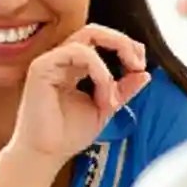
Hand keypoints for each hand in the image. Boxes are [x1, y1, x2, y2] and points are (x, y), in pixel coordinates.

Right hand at [10, 24, 150, 161]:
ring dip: (112, 61)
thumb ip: (123, 90)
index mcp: (73, 68)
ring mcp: (50, 62)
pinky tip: (103, 92)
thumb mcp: (105, 108)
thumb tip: (145, 73)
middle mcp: (61, 61)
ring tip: (114, 95)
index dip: (125, 48)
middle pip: (95, 31)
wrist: (45, 155)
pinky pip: (78, 53)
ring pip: (88, 36)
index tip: (140, 67)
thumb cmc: (66, 136)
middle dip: (123, 43)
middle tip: (138, 63)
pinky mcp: (41, 67)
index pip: (100, 42)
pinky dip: (98, 69)